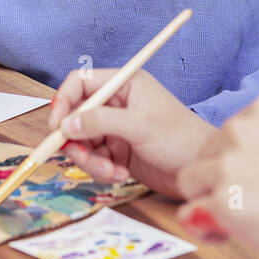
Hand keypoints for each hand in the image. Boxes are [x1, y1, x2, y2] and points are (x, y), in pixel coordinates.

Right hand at [48, 66, 215, 196]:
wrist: (201, 170)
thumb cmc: (180, 138)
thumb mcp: (139, 125)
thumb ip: (101, 122)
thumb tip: (67, 124)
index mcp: (124, 84)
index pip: (80, 83)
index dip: (63, 101)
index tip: (56, 126)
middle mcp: (116, 104)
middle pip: (76, 116)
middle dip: (75, 139)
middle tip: (82, 156)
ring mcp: (115, 129)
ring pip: (82, 141)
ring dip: (90, 159)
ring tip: (110, 171)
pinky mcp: (117, 152)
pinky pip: (94, 159)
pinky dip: (101, 170)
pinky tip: (121, 175)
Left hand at [176, 94, 258, 258]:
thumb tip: (242, 171)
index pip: (228, 133)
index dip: (239, 161)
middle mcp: (240, 129)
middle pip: (206, 155)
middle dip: (222, 179)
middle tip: (254, 204)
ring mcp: (228, 164)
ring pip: (192, 181)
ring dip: (210, 200)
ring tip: (243, 219)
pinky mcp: (222, 201)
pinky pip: (191, 213)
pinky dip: (206, 226)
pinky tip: (232, 233)